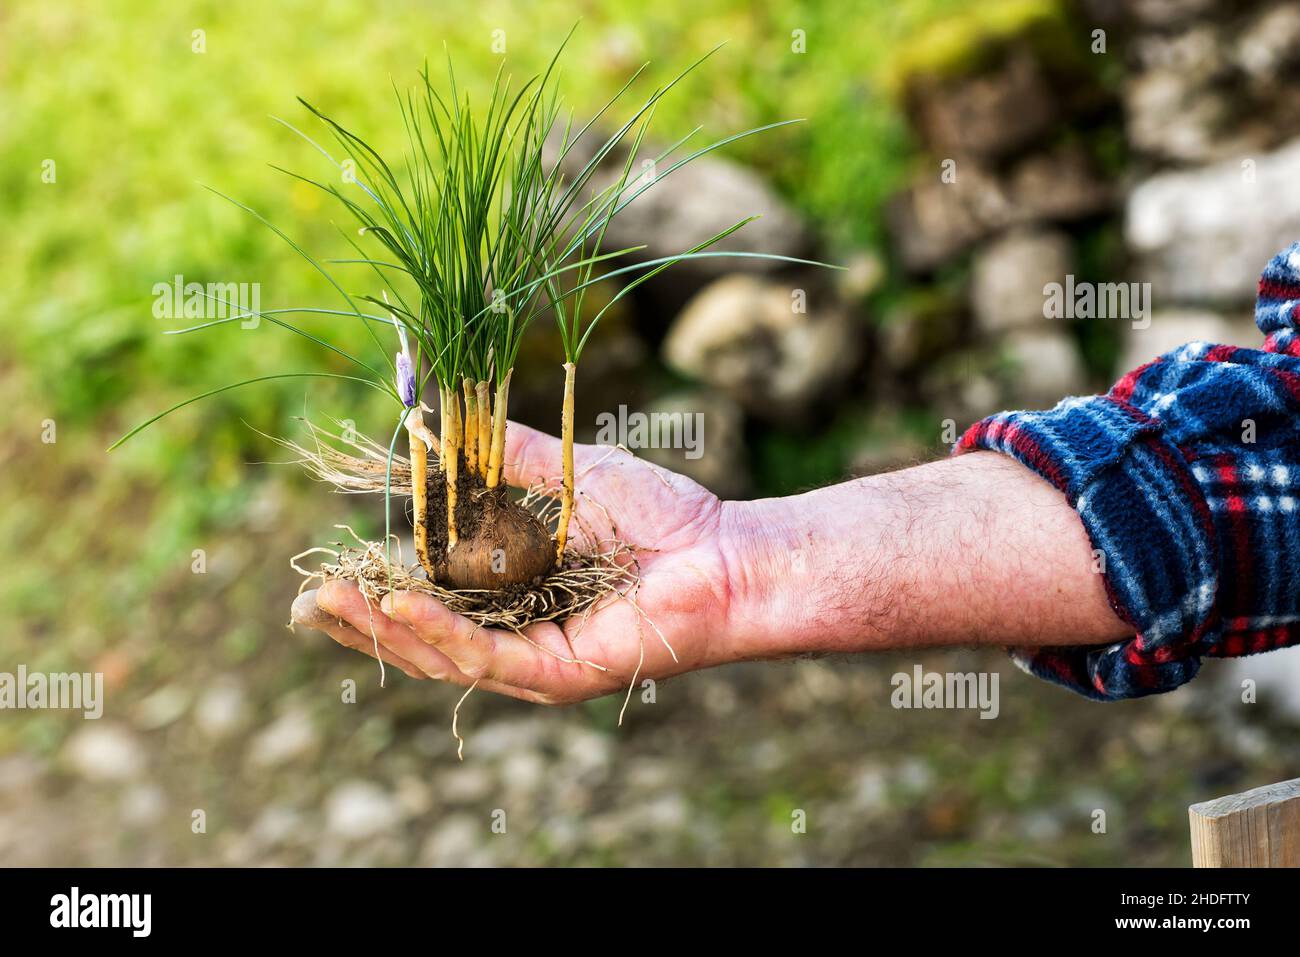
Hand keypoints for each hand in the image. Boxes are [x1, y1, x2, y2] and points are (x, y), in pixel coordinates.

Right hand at [291, 422, 740, 703]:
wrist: (724, 552)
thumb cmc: (660, 517)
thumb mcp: (569, 474)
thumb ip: (507, 457)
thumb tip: (440, 424)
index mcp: (513, 595)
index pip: (428, 601)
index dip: (375, 590)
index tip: (327, 568)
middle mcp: (516, 635)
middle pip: (420, 640)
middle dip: (361, 623)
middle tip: (305, 602)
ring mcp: (534, 661)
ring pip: (441, 657)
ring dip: (383, 631)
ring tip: (329, 604)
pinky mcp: (557, 675)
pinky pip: (484, 657)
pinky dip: (438, 632)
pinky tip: (398, 607)